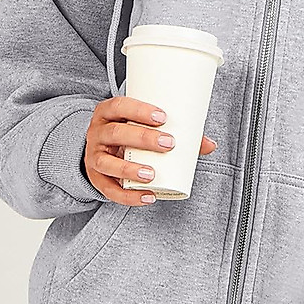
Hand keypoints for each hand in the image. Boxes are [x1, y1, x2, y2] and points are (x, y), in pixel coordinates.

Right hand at [84, 96, 216, 204]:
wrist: (102, 149)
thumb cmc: (130, 132)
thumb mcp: (145, 126)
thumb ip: (177, 132)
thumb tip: (211, 145)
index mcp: (108, 113)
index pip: (119, 106)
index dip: (139, 111)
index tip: (163, 117)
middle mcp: (97, 133)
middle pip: (115, 133)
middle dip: (143, 138)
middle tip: (169, 144)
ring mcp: (93, 156)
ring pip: (107, 163)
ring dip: (130, 169)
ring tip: (153, 174)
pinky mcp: (96, 179)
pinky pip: (109, 190)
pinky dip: (128, 196)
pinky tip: (148, 196)